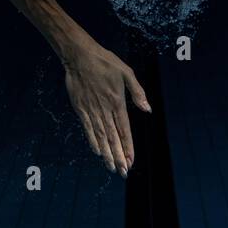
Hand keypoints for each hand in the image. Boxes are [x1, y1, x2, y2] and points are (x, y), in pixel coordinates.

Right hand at [63, 41, 149, 177]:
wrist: (80, 55)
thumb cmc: (105, 62)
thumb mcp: (127, 72)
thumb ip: (138, 92)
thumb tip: (147, 109)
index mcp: (117, 101)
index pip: (124, 129)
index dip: (128, 147)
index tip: (131, 160)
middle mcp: (105, 109)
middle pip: (113, 137)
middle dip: (119, 156)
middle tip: (123, 172)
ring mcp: (91, 110)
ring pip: (100, 136)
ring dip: (107, 153)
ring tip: (112, 168)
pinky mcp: (80, 108)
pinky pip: (87, 128)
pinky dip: (93, 141)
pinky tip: (98, 152)